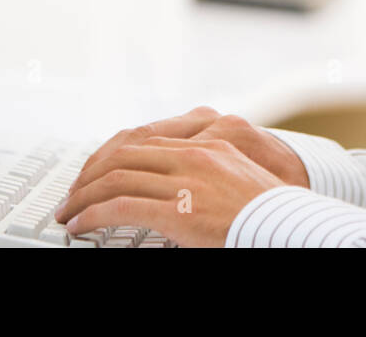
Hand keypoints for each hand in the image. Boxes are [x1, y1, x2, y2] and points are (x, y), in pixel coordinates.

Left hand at [54, 135, 285, 246]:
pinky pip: (122, 207)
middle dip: (90, 175)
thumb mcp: (239, 179)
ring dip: (84, 197)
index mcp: (210, 142)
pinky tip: (81, 227)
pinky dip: (93, 216)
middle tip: (72, 195)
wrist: (295, 226)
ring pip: (117, 178)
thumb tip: (173, 186)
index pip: (143, 139)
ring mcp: (188, 179)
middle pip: (124, 154)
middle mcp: (196, 153)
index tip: (93, 175)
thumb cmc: (273, 212)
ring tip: (69, 213)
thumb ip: (207, 173)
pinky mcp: (180, 210)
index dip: (109, 157)